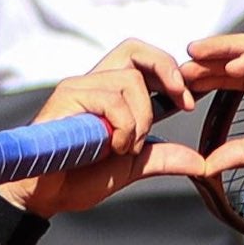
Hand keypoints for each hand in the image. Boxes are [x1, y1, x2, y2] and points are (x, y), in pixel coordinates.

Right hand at [0, 40, 206, 217]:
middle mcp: (94, 83)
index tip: (189, 100)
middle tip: (182, 102)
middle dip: (167, 72)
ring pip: (130, 81)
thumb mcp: (131, 167)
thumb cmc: (78, 178)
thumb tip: (199, 162)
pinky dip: (122, 127)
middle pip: (135, 50)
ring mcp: (79, 87)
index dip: (171, 72)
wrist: (45, 195)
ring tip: (124, 147)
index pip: (142, 60)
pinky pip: (111, 100)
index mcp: (110, 95)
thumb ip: (163, 159)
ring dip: (139, 119)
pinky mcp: (67, 96)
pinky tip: (111, 147)